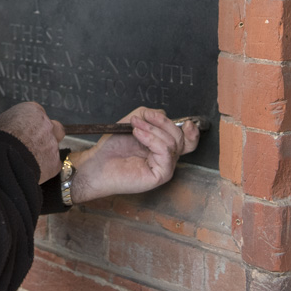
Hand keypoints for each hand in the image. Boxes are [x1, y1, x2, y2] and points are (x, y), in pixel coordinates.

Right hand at [0, 102, 64, 181]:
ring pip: (54, 148)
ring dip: (45, 153)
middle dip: (46, 136)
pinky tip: (32, 172)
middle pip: (54, 129)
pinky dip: (46, 169)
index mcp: (31, 110)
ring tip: (29, 161)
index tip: (23, 132)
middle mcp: (46, 124)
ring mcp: (52, 144)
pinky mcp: (55, 163)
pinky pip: (54, 165)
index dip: (31, 125)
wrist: (1, 161)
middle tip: (32, 145)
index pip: (38, 115)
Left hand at [68, 107, 198, 203]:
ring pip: (172, 142)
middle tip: (141, 118)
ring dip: (152, 129)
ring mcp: (165, 167)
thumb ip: (150, 115)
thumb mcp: (134, 121)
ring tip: (134, 126)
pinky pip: (165, 152)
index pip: (187, 140)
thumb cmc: (113, 146)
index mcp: (163, 145)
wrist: (99, 162)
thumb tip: (163, 115)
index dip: (192, 131)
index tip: (188, 122)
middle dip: (161, 122)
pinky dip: (151, 139)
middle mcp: (166, 157)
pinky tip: (138, 134)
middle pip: (180, 137)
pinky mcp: (161, 175)